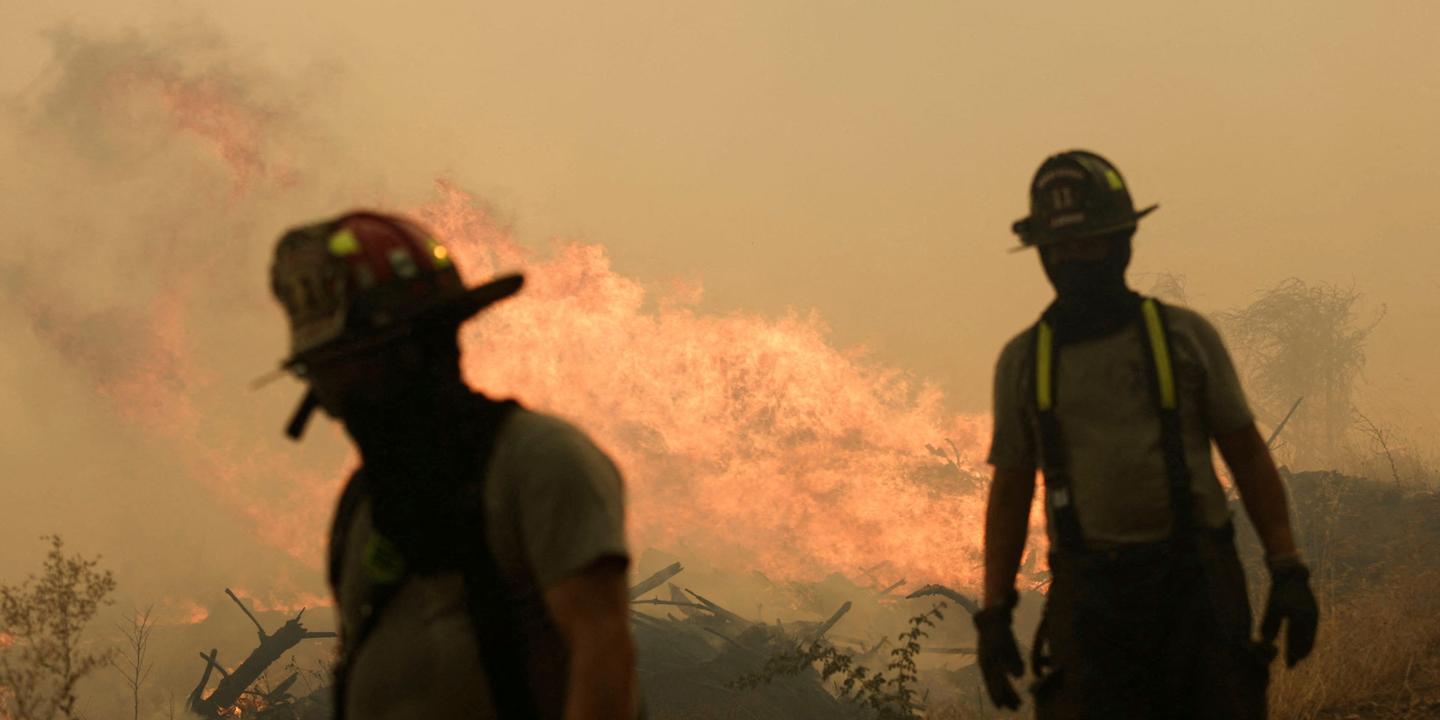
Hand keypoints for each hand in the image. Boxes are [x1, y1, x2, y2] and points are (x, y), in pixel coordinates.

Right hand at [973, 590, 1023, 708]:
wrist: (988, 611)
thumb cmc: (1000, 607)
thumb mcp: (1004, 601)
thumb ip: (1009, 599)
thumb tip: (1013, 593)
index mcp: (993, 635)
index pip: (1001, 648)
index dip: (1010, 661)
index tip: (1020, 674)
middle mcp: (987, 649)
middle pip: (996, 670)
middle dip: (1005, 687)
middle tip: (1016, 703)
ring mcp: (986, 658)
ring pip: (993, 679)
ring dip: (1002, 694)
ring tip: (1013, 708)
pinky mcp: (988, 664)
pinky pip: (991, 681)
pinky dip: (997, 694)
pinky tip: (1004, 705)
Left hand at [1261, 556, 1317, 666]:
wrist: (1292, 572)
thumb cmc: (1280, 590)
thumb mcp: (1273, 607)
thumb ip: (1270, 625)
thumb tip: (1265, 641)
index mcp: (1304, 621)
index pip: (1301, 644)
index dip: (1294, 656)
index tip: (1288, 665)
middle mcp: (1312, 620)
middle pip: (1307, 643)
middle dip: (1299, 654)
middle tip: (1291, 663)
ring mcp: (1314, 614)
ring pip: (1310, 636)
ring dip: (1302, 646)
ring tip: (1294, 653)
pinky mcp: (1312, 609)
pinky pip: (1310, 629)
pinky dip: (1305, 637)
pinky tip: (1296, 638)